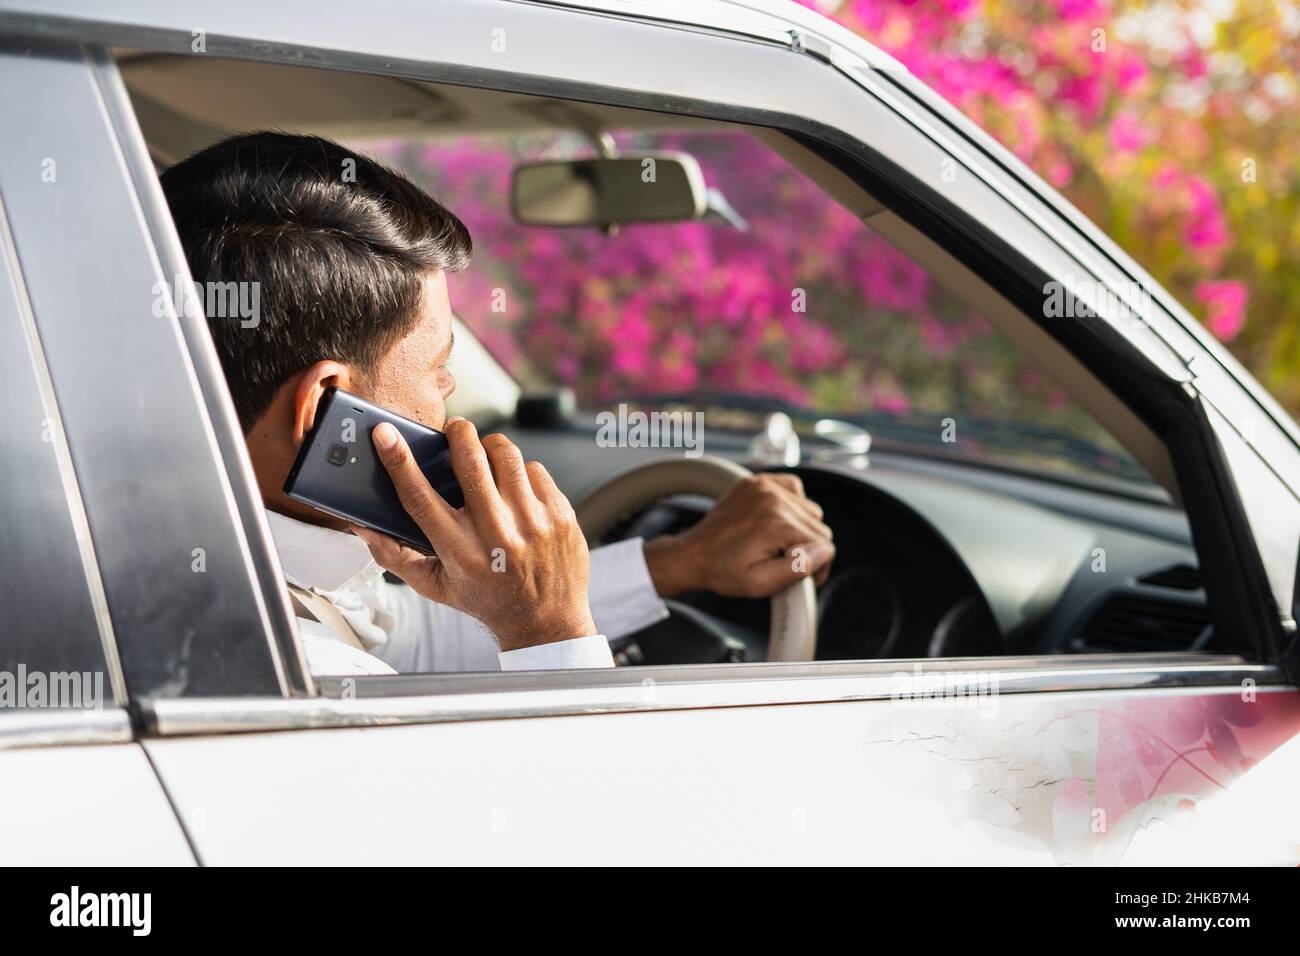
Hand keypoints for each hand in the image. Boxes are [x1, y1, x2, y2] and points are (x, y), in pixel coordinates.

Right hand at [352, 418, 596, 651]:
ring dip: (490, 446)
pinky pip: (535, 469)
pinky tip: (516, 489)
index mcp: (458, 551)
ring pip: (506, 455)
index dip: (398, 460)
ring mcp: (532, 522)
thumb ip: (395, 555)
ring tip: (486, 456)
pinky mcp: (559, 514)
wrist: (546, 621)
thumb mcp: (435, 585)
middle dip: (457, 433)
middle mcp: (496, 534)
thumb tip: (362, 524)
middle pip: (469, 461)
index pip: (420, 497)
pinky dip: (521, 471)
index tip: (385, 433)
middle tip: (454, 429)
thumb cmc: (485, 599)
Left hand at [642, 473, 834, 599]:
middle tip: (785, 562)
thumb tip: (823, 551)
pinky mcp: (757, 482)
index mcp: (777, 524)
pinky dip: (792, 504)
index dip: (817, 566)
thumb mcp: (761, 583)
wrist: (692, 554)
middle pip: (819, 526)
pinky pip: (794, 488)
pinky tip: (778, 520)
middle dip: (808, 547)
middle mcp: (774, 499)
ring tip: (777, 543)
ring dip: (800, 527)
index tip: (801, 575)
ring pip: (809, 509)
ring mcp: (765, 486)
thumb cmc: (723, 571)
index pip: (824, 544)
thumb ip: (798, 568)